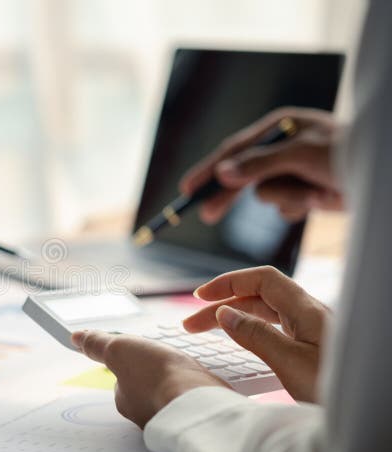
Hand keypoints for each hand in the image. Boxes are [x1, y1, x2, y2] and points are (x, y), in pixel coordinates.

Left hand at [71, 330, 227, 428]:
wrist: (199, 401)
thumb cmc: (159, 376)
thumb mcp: (120, 350)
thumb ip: (98, 344)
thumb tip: (76, 337)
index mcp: (125, 399)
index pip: (123, 377)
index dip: (133, 360)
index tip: (146, 353)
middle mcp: (144, 413)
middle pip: (146, 387)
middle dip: (156, 373)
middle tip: (169, 360)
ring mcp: (170, 417)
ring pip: (169, 395)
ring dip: (177, 383)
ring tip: (187, 372)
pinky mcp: (195, 419)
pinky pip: (191, 403)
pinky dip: (195, 393)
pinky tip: (202, 386)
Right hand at [179, 107, 343, 223]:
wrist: (381, 179)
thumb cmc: (347, 154)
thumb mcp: (300, 154)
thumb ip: (258, 164)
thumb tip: (221, 173)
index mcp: (279, 126)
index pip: (233, 149)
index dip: (208, 169)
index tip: (187, 189)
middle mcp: (282, 146)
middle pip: (241, 174)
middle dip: (228, 196)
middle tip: (208, 216)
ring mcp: (291, 169)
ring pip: (264, 194)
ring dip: (287, 198)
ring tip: (313, 194)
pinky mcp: (302, 189)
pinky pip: (283, 206)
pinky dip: (298, 206)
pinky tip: (318, 199)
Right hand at [183, 266, 328, 402]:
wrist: (371, 408)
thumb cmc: (338, 390)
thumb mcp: (290, 364)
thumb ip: (256, 336)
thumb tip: (225, 313)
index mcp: (307, 311)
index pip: (262, 280)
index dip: (229, 283)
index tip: (201, 297)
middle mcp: (310, 315)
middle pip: (259, 297)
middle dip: (223, 304)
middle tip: (191, 323)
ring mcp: (313, 331)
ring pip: (266, 314)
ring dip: (234, 318)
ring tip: (206, 331)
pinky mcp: (313, 348)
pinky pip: (275, 329)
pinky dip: (251, 330)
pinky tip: (240, 341)